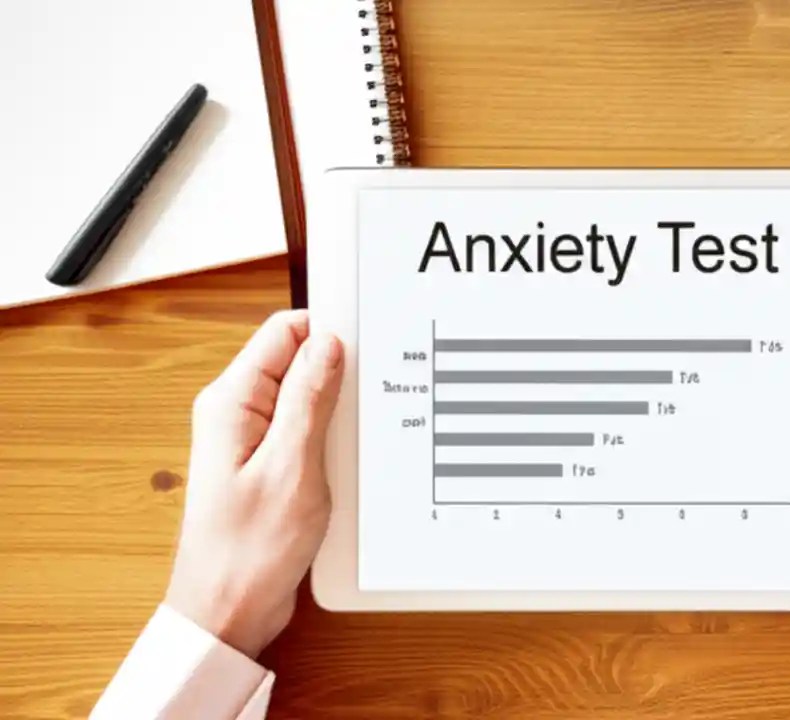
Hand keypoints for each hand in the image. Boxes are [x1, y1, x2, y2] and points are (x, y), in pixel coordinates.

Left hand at [164, 310, 343, 657]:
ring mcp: (252, 441)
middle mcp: (237, 414)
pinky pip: (307, 433)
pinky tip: (346, 465)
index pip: (284, 333)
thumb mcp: (291, 468)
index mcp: (231, 402)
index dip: (328, 331)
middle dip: (338, 375)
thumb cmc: (248, 552)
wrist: (228, 613)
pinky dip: (332, 442)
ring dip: (337, 415)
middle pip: (298, 363)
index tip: (368, 343)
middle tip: (367, 404)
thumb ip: (309, 400)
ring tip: (352, 446)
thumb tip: (327, 345)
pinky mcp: (269, 467)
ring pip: (308, 399)